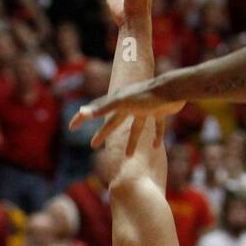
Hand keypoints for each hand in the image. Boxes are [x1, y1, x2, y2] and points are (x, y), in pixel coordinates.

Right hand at [69, 79, 185, 151]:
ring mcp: (145, 107)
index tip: (72, 127)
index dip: (83, 117)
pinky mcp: (160, 111)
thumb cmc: (147, 95)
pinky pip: (157, 126)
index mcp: (118, 100)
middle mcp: (130, 104)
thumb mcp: (122, 102)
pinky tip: (155, 146)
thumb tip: (82, 112)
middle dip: (103, 133)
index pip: (96, 109)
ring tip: (127, 156)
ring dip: (131, 142)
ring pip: (136, 128)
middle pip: (114, 122)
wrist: (173, 89)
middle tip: (93, 145)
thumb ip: (103, 108)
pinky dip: (156, 136)